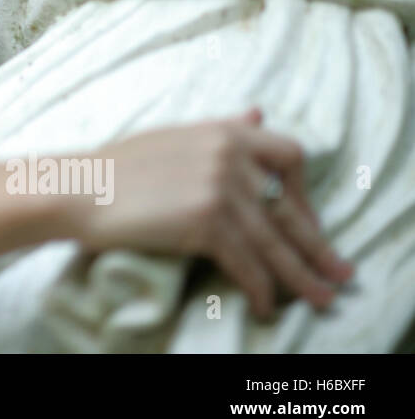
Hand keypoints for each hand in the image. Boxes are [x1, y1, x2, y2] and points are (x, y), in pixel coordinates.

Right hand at [68, 108, 352, 318]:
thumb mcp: (173, 137)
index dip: (303, 193)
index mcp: (222, 131)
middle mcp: (228, 155)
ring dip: (301, 277)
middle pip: (289, 208)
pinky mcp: (206, 221)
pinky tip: (265, 304)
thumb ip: (219, 130)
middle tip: (339, 274)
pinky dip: (260, 289)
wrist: (79, 187)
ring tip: (318, 299)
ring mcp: (220, 187)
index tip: (305, 219)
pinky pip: (247, 263)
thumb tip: (256, 113)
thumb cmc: (116, 166)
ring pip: (274, 243)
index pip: (289, 155)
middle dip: (317, 247)